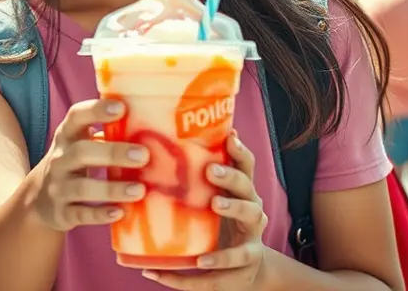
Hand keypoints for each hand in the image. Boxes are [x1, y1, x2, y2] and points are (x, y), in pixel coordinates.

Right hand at [28, 98, 149, 231]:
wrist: (40, 199)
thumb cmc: (74, 163)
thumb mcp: (81, 144)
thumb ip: (107, 135)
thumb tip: (153, 125)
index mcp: (67, 136)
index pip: (76, 117)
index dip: (96, 110)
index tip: (121, 107)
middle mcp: (59, 160)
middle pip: (82, 152)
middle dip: (113, 153)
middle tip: (144, 155)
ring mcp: (58, 187)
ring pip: (82, 188)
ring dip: (112, 189)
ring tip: (140, 190)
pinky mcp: (62, 213)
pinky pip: (81, 214)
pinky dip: (100, 215)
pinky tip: (120, 213)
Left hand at [144, 130, 268, 289]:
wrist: (243, 272)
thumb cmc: (220, 228)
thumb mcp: (212, 205)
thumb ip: (194, 188)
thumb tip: (154, 158)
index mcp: (242, 194)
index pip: (246, 168)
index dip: (240, 152)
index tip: (229, 136)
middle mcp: (252, 212)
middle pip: (248, 190)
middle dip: (231, 178)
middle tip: (211, 170)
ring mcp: (252, 239)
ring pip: (249, 220)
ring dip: (233, 209)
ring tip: (215, 203)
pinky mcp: (245, 266)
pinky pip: (227, 267)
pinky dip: (212, 264)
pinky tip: (194, 263)